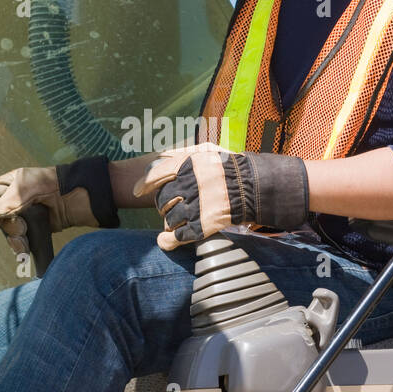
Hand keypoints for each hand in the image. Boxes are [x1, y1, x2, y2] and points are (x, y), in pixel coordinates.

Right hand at [0, 158, 118, 255]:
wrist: (75, 197)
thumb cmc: (50, 185)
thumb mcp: (24, 188)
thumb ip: (5, 203)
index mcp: (9, 184)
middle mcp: (14, 199)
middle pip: (1, 219)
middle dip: (10, 229)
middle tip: (22, 231)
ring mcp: (24, 214)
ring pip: (10, 232)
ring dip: (15, 241)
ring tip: (23, 246)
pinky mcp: (34, 227)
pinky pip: (21, 239)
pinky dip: (21, 247)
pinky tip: (23, 252)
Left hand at [133, 142, 308, 250]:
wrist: (254, 186)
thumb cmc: (229, 166)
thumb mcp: (206, 150)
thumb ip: (181, 153)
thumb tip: (159, 156)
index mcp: (188, 164)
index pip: (156, 174)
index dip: (144, 184)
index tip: (137, 191)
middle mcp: (190, 184)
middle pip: (162, 200)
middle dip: (162, 206)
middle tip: (168, 209)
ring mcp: (197, 206)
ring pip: (169, 220)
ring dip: (169, 223)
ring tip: (176, 222)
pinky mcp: (205, 225)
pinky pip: (178, 236)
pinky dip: (171, 241)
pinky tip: (168, 241)